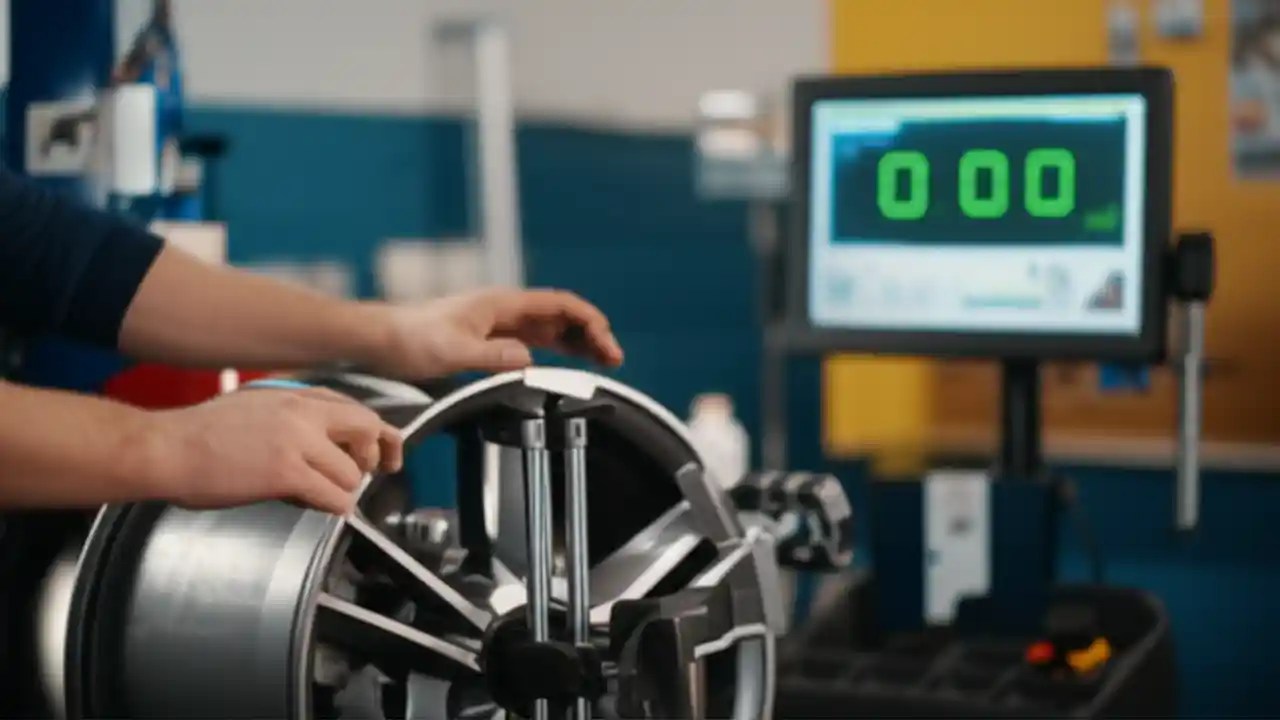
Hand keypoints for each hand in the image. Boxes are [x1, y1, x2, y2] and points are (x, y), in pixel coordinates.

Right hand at [148, 388, 403, 513]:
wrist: (164, 447)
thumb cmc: (198, 435)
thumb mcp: (254, 406)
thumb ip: (292, 417)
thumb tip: (320, 441)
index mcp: (295, 396)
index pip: (357, 408)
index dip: (376, 435)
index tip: (383, 454)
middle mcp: (303, 412)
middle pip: (369, 430)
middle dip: (372, 458)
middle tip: (362, 477)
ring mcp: (298, 441)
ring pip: (353, 473)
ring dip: (340, 491)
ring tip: (311, 495)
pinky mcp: (287, 472)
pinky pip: (335, 497)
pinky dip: (333, 507)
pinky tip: (315, 506)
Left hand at [370, 288, 623, 378]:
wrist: (381, 339)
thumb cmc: (411, 339)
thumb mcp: (451, 351)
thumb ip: (492, 356)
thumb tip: (527, 358)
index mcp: (501, 304)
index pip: (559, 304)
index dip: (588, 321)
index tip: (606, 341)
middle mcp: (504, 309)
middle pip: (562, 314)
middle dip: (592, 332)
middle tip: (613, 357)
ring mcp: (498, 322)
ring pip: (552, 326)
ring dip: (579, 340)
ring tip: (603, 358)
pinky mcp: (490, 337)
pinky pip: (535, 338)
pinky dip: (558, 347)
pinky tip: (567, 360)